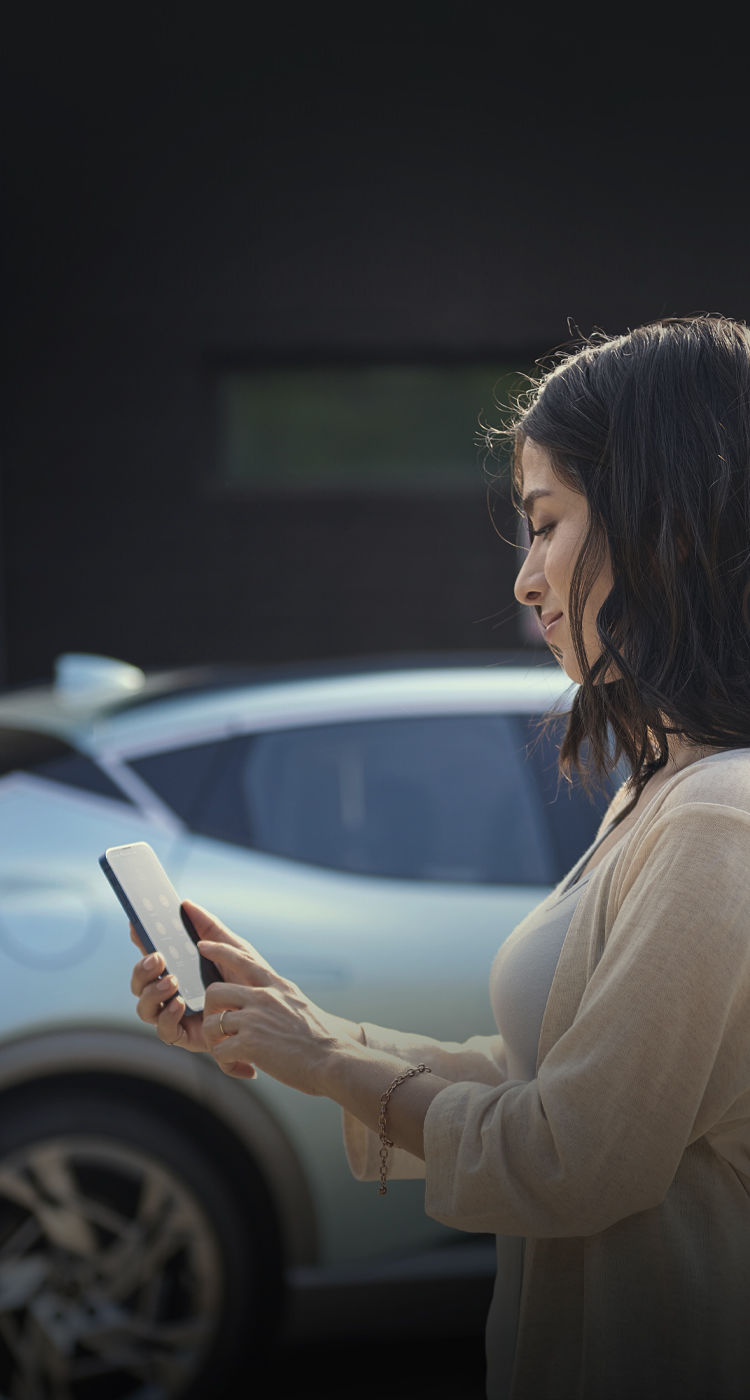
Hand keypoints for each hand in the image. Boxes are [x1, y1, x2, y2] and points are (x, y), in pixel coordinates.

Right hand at [129, 903, 256, 1074]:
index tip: (136, 925)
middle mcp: (171, 993)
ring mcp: (176, 1015)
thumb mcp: (232, 948)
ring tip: (172, 981)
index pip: (151, 956)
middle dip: (141, 969)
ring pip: (145, 1007)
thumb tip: (185, 904)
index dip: (140, 941)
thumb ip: (209, 927)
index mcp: (179, 969)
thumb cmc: (249, 979)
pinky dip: (167, 1016)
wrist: (269, 1016)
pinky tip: (180, 1003)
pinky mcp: (185, 1036)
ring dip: (152, 992)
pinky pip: (164, 1030)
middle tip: (157, 958)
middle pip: (140, 983)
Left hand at [188, 903, 345, 1093]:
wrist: (335, 1061)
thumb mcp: (301, 1008)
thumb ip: (281, 1003)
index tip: (203, 945)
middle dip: (210, 1012)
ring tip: (232, 1057)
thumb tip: (265, 1010)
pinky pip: (220, 1052)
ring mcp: (255, 1018)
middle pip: (215, 991)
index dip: (220, 950)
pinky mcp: (250, 1043)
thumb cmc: (323, 1042)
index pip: (243, 959)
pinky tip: (245, 1070)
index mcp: (278, 987)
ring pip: (212, 1024)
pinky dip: (227, 1065)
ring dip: (216, 1044)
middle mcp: (264, 997)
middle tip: (220, 1030)